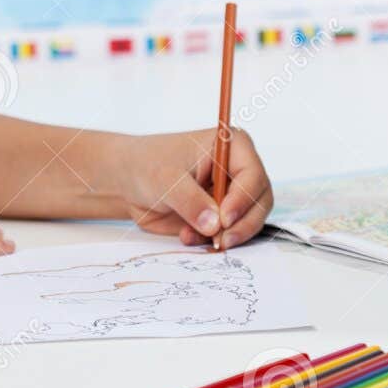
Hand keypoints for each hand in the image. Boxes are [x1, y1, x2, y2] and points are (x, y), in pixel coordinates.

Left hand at [111, 127, 273, 249]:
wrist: (128, 181)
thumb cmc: (147, 165)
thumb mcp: (166, 180)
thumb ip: (191, 201)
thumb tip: (215, 225)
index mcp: (231, 146)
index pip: (252, 175)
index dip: (243, 199)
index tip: (224, 219)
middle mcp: (237, 170)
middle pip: (260, 201)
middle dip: (243, 224)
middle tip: (221, 240)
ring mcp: (231, 194)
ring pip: (249, 221)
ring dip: (227, 235)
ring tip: (197, 237)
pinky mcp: (221, 215)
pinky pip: (229, 233)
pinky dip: (213, 241)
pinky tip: (188, 236)